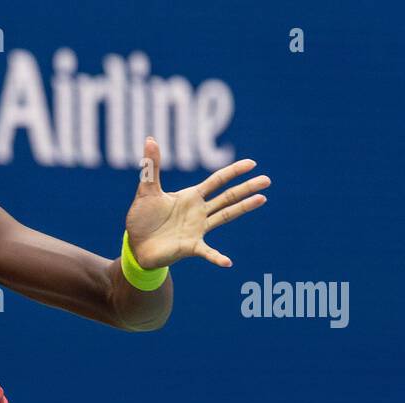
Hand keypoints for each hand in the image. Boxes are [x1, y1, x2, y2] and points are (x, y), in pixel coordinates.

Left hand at [124, 136, 270, 269]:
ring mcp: (198, 229)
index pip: (217, 180)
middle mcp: (199, 212)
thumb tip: (149, 139)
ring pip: (225, 216)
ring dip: (243, 208)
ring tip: (263, 199)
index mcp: (192, 196)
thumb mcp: (147, 190)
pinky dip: (217, 257)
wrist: (136, 244)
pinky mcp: (191, 247)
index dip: (233, 171)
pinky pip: (207, 252)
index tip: (252, 163)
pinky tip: (227, 262)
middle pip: (228, 196)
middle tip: (267, 180)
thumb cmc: (143, 218)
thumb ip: (151, 167)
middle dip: (247, 187)